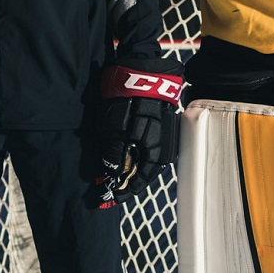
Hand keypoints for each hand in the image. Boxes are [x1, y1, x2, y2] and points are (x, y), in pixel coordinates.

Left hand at [90, 65, 182, 207]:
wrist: (143, 74)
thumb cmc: (130, 101)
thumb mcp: (116, 130)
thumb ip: (115, 154)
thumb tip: (114, 174)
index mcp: (154, 151)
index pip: (140, 180)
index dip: (126, 191)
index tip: (112, 198)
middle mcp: (162, 147)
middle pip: (144, 172)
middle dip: (127, 182)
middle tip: (110, 188)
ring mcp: (162, 136)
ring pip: (146, 161)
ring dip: (130, 169)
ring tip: (114, 175)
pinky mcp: (159, 126)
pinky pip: (148, 149)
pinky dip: (136, 156)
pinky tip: (125, 157)